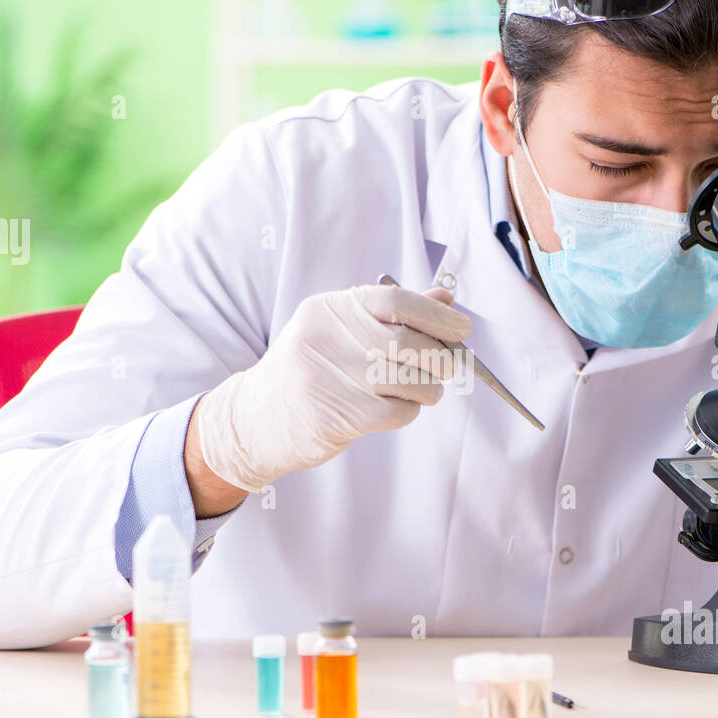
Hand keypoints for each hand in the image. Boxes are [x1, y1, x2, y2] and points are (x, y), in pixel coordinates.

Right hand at [195, 283, 470, 492]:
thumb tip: (446, 297)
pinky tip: (399, 407)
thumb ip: (392, 315)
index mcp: (329, 309)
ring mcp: (330, 378)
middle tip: (449, 366)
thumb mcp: (341, 331)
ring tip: (425, 389)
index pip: (395, 300)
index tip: (462, 328)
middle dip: (440, 357)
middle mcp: (327, 338)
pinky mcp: (337, 417)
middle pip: (408, 342)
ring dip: (429, 388)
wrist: (255, 420)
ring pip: (408, 379)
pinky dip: (410, 410)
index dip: (437, 314)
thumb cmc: (309, 371)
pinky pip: (398, 411)